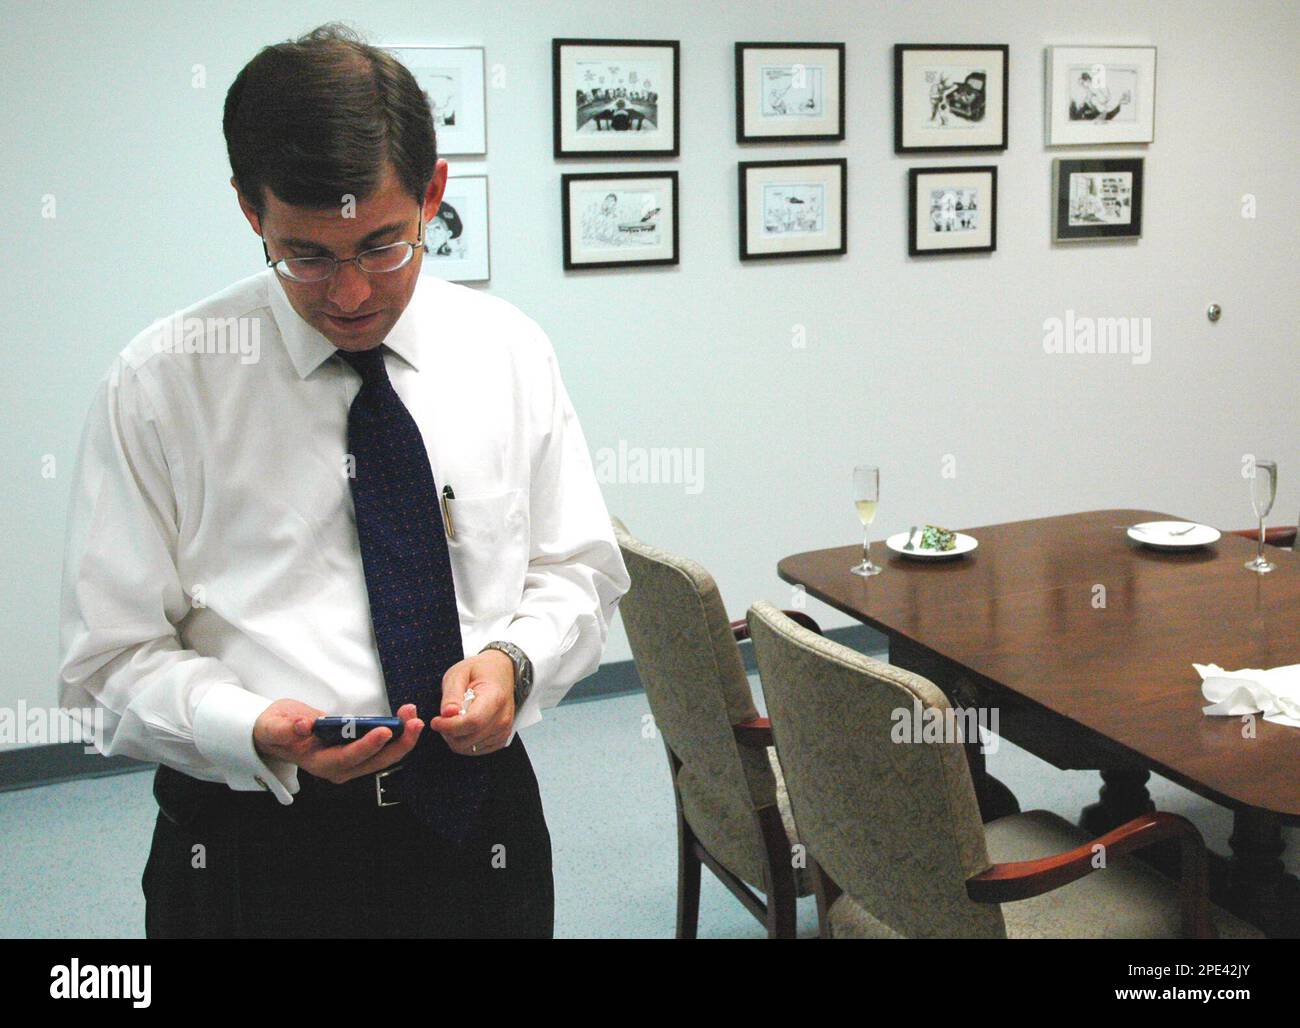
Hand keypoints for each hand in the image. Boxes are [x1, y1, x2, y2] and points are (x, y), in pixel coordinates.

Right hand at [253, 699, 422, 783]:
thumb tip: (303, 727)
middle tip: (413, 722)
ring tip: (412, 713)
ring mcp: (351, 762)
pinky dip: (397, 733)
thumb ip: (285, 729)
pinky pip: (382, 747)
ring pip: (383, 755)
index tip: (385, 730)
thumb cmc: (276, 730)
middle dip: (398, 743)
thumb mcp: (274, 726)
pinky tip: (406, 716)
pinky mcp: (358, 751)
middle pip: (374, 761)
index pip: (348, 758)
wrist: (277, 733)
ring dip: (402, 737)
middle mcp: (339, 768)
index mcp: (319, 764)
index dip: (367, 746)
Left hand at [427, 650, 514, 755]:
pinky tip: (464, 726)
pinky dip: (464, 741)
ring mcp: (503, 731)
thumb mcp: (459, 673)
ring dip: (455, 737)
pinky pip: (475, 750)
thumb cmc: (480, 671)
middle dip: (448, 732)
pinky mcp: (500, 740)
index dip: (450, 726)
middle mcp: (502, 717)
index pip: (473, 722)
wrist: (500, 672)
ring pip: (469, 748)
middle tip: (443, 718)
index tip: (436, 721)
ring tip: (455, 719)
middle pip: (469, 739)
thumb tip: (447, 714)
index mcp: (495, 698)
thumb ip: (452, 694)